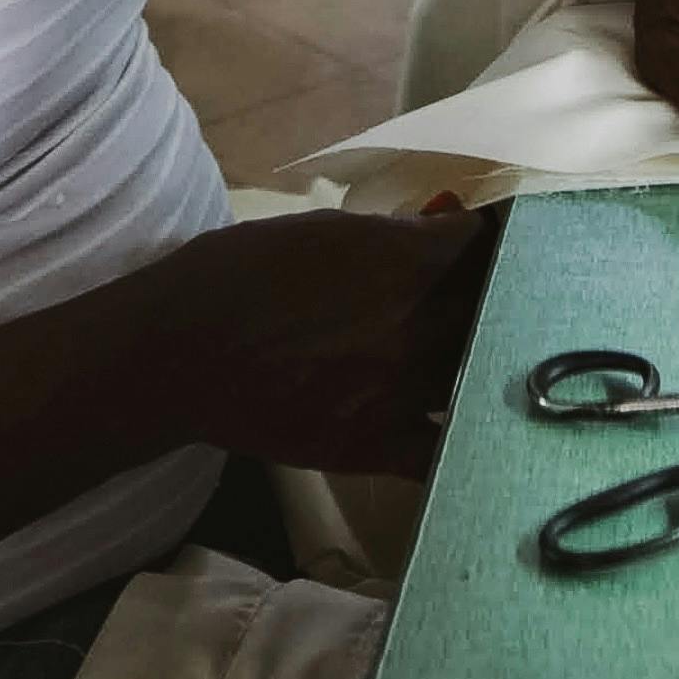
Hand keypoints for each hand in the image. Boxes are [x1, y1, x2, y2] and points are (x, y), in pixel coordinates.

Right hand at [173, 204, 504, 479]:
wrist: (180, 352)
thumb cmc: (239, 272)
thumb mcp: (321, 230)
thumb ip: (390, 235)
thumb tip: (437, 229)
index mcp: (408, 262)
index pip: (486, 244)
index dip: (494, 237)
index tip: (490, 236)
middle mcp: (419, 326)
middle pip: (495, 307)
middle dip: (498, 292)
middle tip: (490, 287)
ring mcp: (401, 391)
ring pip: (478, 373)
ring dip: (484, 357)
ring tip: (480, 347)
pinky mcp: (374, 445)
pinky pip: (440, 450)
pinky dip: (457, 436)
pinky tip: (464, 423)